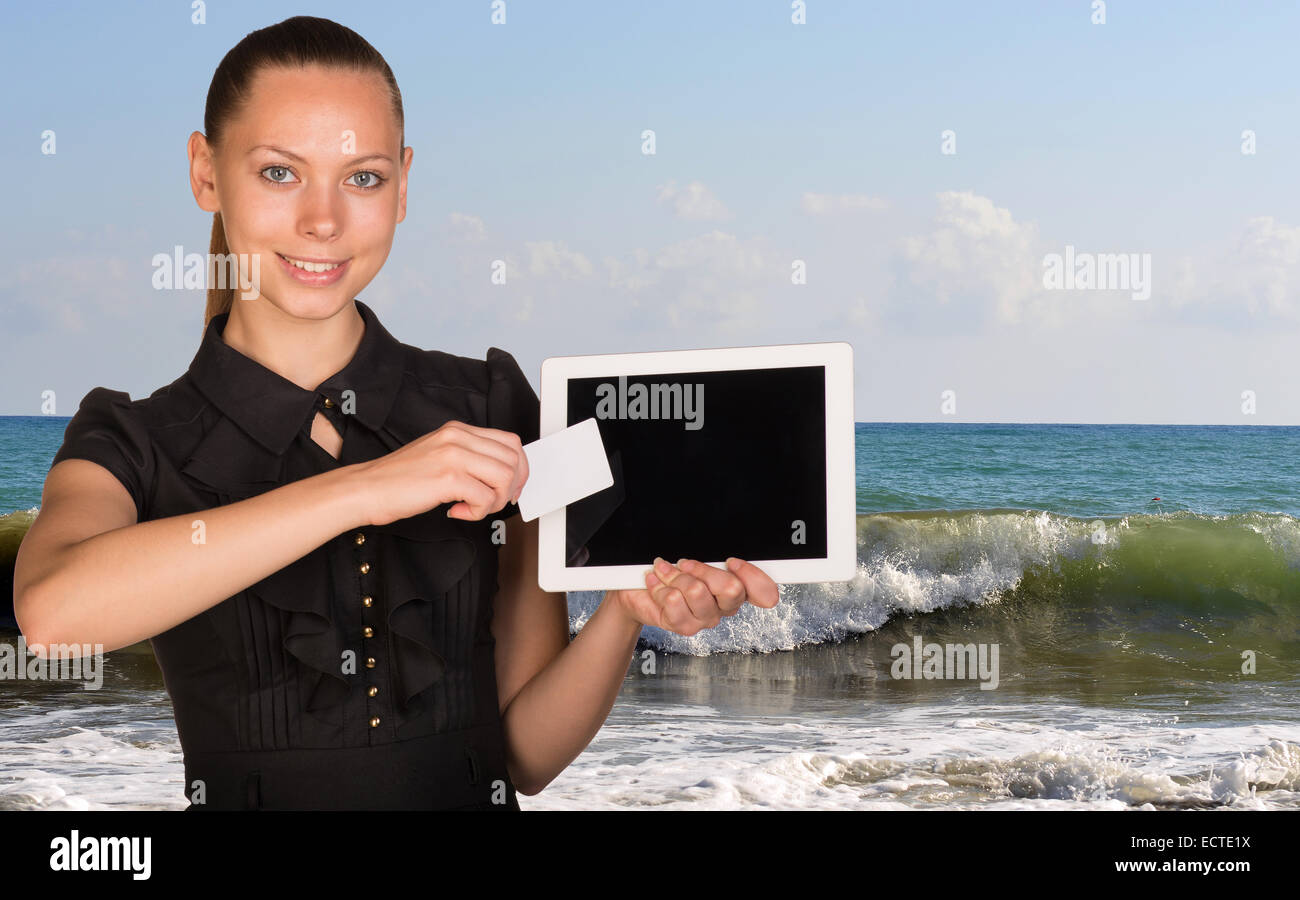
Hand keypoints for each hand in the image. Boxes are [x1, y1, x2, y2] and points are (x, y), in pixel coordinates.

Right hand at [351, 420, 528, 525]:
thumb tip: (501, 475)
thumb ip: (468, 458)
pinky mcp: (448, 478)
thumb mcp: (438, 456)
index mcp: (457, 430)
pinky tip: (457, 511)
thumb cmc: (399, 480)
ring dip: (495, 501)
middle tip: (494, 502)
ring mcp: (453, 455)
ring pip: (505, 477)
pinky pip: (485, 497)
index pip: (510, 442)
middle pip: (513, 459)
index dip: (519, 468)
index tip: (511, 488)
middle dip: (512, 487)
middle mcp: (457, 437)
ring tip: (474, 508)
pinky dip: (478, 512)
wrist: (366, 489)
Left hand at [610, 557, 779, 635]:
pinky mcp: (684, 627)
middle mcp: (724, 607)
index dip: (751, 576)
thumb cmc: (670, 570)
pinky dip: (659, 586)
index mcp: (736, 588)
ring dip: (675, 576)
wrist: (637, 589)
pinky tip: (656, 584)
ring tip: (664, 573)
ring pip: (697, 591)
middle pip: (731, 589)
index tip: (731, 562)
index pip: (765, 591)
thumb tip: (726, 558)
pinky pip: (675, 601)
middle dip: (703, 569)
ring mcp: (705, 619)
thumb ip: (714, 559)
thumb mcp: (694, 559)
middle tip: (684, 564)